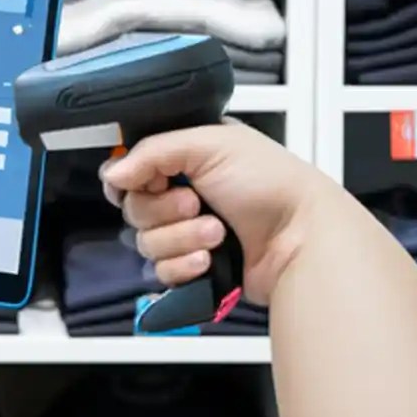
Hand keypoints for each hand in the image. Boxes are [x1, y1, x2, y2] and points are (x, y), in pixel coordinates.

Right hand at [100, 120, 344, 304]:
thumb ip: (152, 152)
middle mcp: (184, 192)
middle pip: (134, 209)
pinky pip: (162, 272)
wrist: (304, 239)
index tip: (151, 181)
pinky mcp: (195, 268)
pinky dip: (184, 266)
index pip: (132, 169)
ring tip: (217, 233)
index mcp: (186, 157)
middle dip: (164, 211)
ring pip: (146, 243)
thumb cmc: (273, 184)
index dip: (133, 179)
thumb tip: (112, 173)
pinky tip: (210, 260)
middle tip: (197, 204)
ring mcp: (189, 233)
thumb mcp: (211, 144)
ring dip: (181, 238)